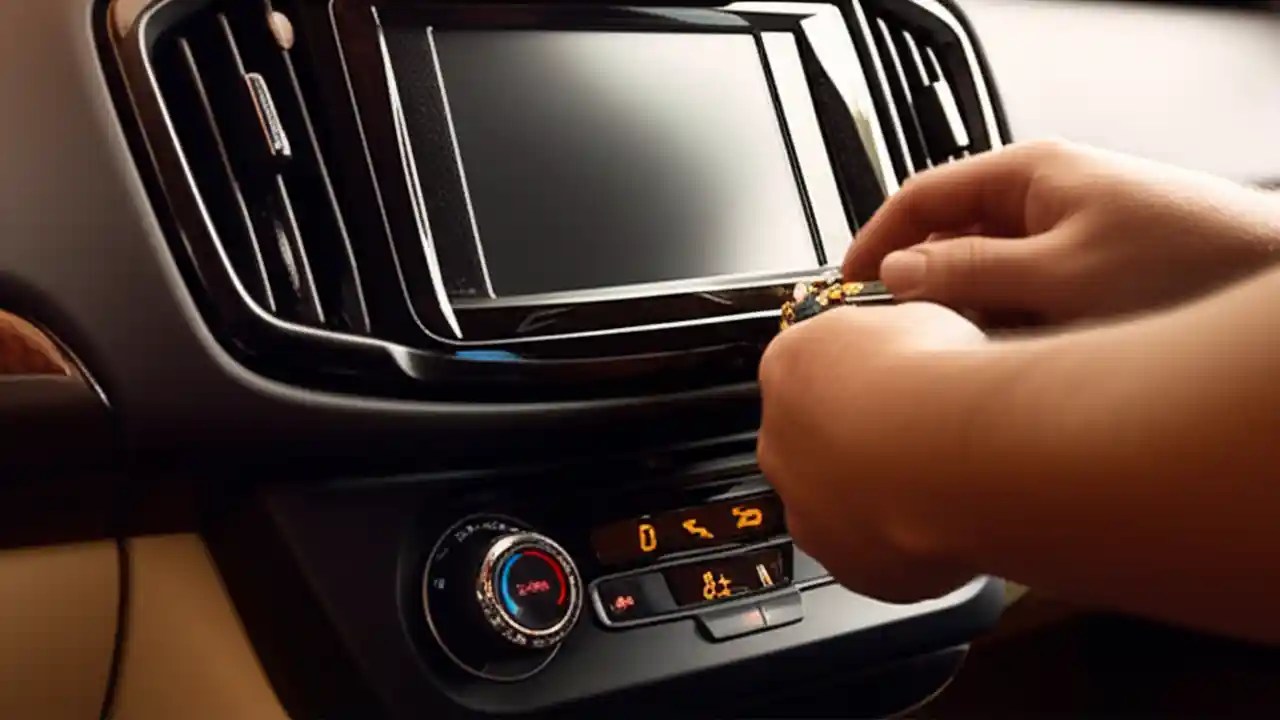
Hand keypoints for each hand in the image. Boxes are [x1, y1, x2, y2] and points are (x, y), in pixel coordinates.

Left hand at [757, 302, 984, 601]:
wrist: (956, 453)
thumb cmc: (937, 377)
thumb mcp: (913, 316)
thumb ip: (889, 335)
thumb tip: (906, 337)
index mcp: (788, 366)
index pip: (806, 371)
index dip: (854, 378)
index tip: (890, 382)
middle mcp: (780, 440)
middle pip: (812, 441)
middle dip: (857, 441)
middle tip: (915, 436)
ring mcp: (805, 508)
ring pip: (835, 503)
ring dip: (874, 495)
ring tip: (937, 483)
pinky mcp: (843, 565)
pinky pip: (869, 554)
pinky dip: (900, 544)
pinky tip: (942, 523)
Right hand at [845, 140, 1279, 323]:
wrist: (1269, 278)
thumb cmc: (1189, 261)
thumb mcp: (1059, 275)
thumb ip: (969, 273)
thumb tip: (897, 276)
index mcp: (1027, 173)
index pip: (920, 197)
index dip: (875, 241)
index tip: (847, 284)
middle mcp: (1042, 199)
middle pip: (949, 239)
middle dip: (924, 288)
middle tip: (903, 335)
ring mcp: (1064, 235)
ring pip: (985, 276)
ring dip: (971, 314)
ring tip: (972, 352)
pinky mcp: (1086, 271)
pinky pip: (1022, 298)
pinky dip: (1009, 327)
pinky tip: (1016, 357)